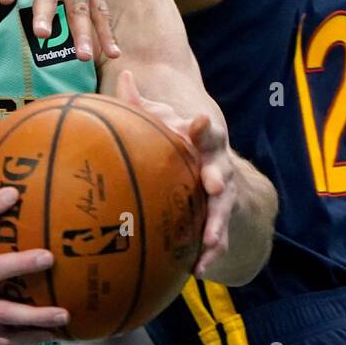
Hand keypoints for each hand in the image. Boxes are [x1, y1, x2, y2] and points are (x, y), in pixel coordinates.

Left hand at [115, 71, 234, 278]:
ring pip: (223, 212)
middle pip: (223, 171)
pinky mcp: (218, 221)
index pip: (207, 131)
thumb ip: (142, 103)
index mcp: (205, 142)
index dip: (204, 127)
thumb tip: (122, 72)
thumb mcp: (162, 120)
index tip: (198, 121)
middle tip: (212, 183)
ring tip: (209, 242)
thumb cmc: (178, 141)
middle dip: (218, 177)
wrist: (213, 170)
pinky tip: (196, 272)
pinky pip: (216, 241)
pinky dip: (208, 255)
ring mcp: (222, 197)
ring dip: (217, 226)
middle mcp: (219, 167)